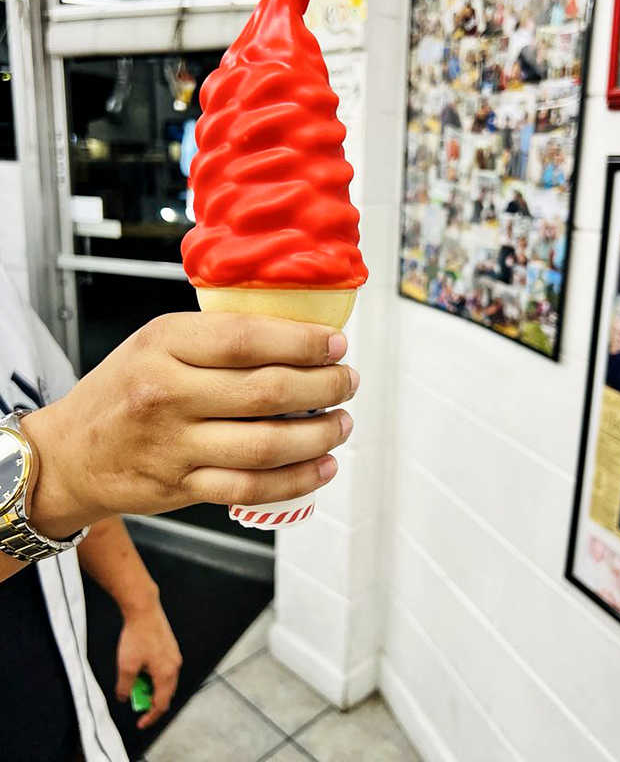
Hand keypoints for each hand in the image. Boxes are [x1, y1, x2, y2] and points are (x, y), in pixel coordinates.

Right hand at [21, 313, 357, 538]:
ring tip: (341, 423)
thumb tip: (296, 336)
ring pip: (266, 444)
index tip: (336, 345)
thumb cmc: (121, 390)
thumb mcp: (155, 342)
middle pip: (266, 391)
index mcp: (163, 344)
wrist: (68, 454)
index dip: (303, 342)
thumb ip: (215, 338)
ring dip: (319, 434)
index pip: (246, 339)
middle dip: (324, 386)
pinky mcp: (181, 487)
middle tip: (347, 381)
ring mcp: (173, 445)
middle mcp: (167, 393)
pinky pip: (251, 488)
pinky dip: (296, 480)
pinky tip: (320, 466)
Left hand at [115, 593, 181, 729]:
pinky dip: (154, 676)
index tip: (141, 722)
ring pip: (165, 681)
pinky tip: (141, 670)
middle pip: (166, 693)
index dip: (151, 716)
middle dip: (151, 701)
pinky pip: (165, 669)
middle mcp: (174, 665)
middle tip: (136, 702)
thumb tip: (124, 696)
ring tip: (135, 684)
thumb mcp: (126, 666)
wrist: (144, 610)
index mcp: (166, 673)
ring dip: (151, 687)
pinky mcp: (170, 647)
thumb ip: (125, 687)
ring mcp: (174, 655)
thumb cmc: (137, 635)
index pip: (162, 704)